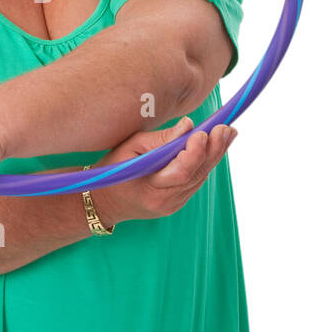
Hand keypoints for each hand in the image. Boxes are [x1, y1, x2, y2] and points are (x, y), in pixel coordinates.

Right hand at [90, 116, 236, 226]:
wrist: (104, 201)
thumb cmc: (113, 169)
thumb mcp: (130, 147)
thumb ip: (160, 139)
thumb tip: (189, 125)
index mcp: (149, 188)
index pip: (180, 172)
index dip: (195, 152)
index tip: (203, 132)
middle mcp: (164, 201)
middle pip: (196, 175)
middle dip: (213, 149)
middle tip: (227, 128)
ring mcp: (172, 205)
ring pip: (200, 178)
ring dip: (215, 154)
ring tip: (228, 133)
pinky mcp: (176, 203)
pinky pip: (195, 181)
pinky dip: (205, 163)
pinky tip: (215, 146)